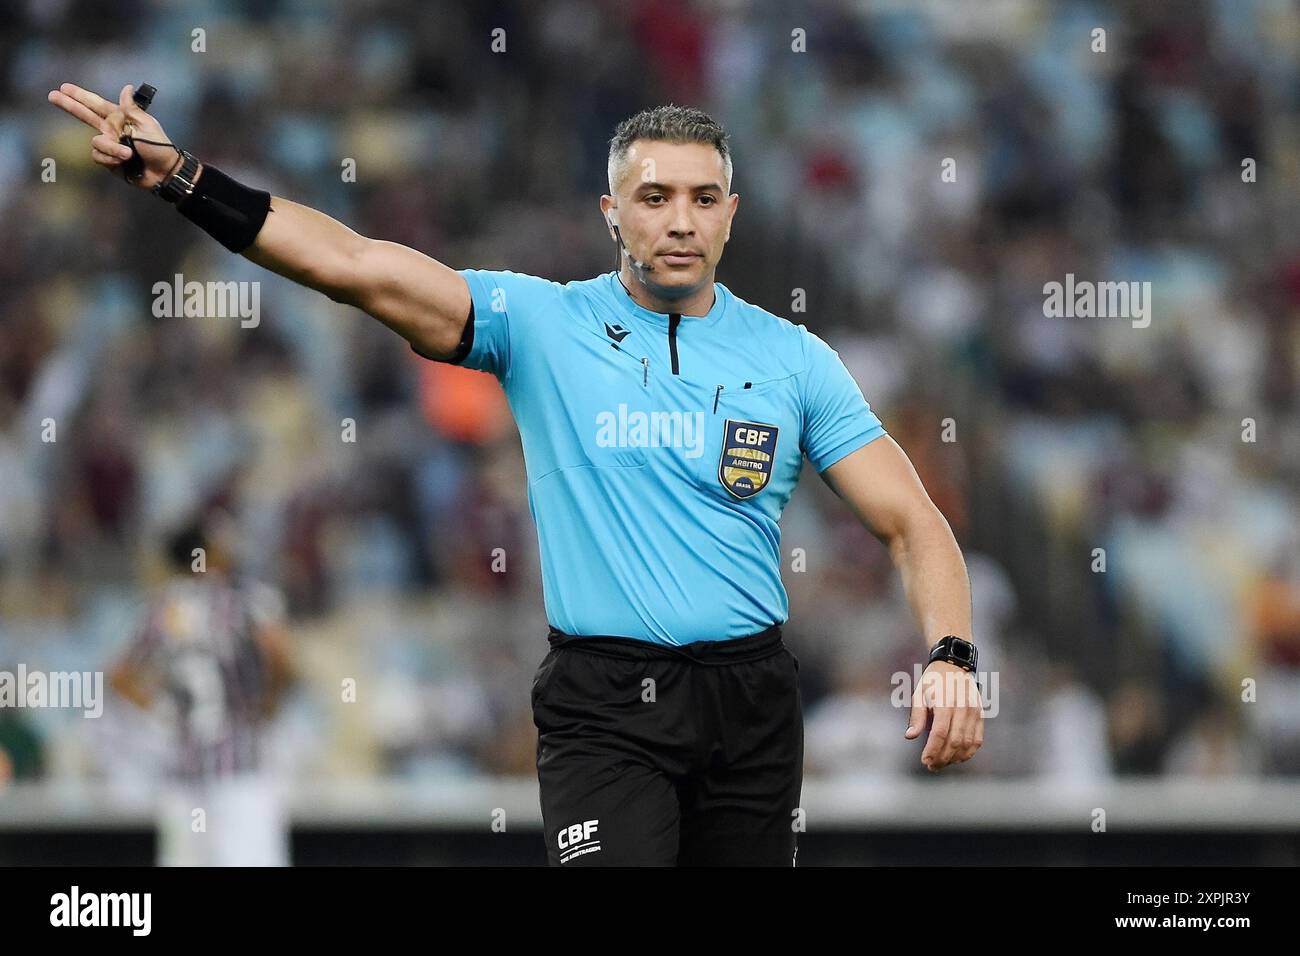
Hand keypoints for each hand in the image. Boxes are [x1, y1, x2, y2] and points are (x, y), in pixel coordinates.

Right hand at [47, 83, 181, 189]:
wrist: (164, 171)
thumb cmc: (159, 147)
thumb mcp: (146, 124)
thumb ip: (131, 108)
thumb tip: (126, 87)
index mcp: (120, 118)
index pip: (96, 104)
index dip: (81, 96)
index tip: (64, 87)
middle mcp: (112, 130)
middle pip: (85, 116)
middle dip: (69, 106)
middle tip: (52, 96)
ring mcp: (109, 145)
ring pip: (96, 143)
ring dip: (111, 149)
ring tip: (129, 154)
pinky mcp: (109, 161)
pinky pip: (99, 156)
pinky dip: (111, 159)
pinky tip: (123, 162)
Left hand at [904, 661, 983, 771]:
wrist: (954, 665)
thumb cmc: (933, 681)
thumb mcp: (919, 694)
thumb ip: (916, 717)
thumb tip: (910, 737)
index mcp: (945, 703)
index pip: (940, 733)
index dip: (932, 750)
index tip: (924, 761)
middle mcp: (962, 708)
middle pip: (954, 741)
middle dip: (942, 758)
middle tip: (931, 766)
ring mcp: (974, 712)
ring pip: (967, 743)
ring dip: (955, 758)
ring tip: (942, 764)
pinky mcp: (980, 715)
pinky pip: (978, 739)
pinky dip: (969, 752)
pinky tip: (957, 758)